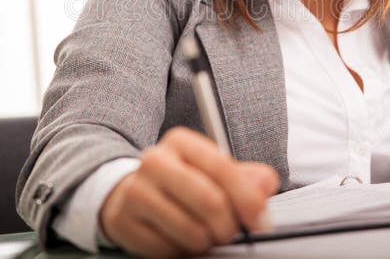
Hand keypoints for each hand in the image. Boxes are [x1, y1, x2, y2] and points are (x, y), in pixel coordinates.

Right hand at [98, 126, 279, 257]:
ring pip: (191, 232)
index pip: (222, 168)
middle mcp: (154, 161)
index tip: (261, 220)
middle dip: (228, 226)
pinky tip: (178, 238)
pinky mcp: (123, 221)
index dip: (248, 198)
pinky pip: (167, 250)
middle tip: (229, 232)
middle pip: (210, 202)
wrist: (130, 194)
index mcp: (180, 142)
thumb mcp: (212, 171)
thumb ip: (244, 177)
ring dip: (206, 242)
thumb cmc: (181, 183)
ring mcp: (136, 191)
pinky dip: (181, 251)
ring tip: (202, 233)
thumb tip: (266, 182)